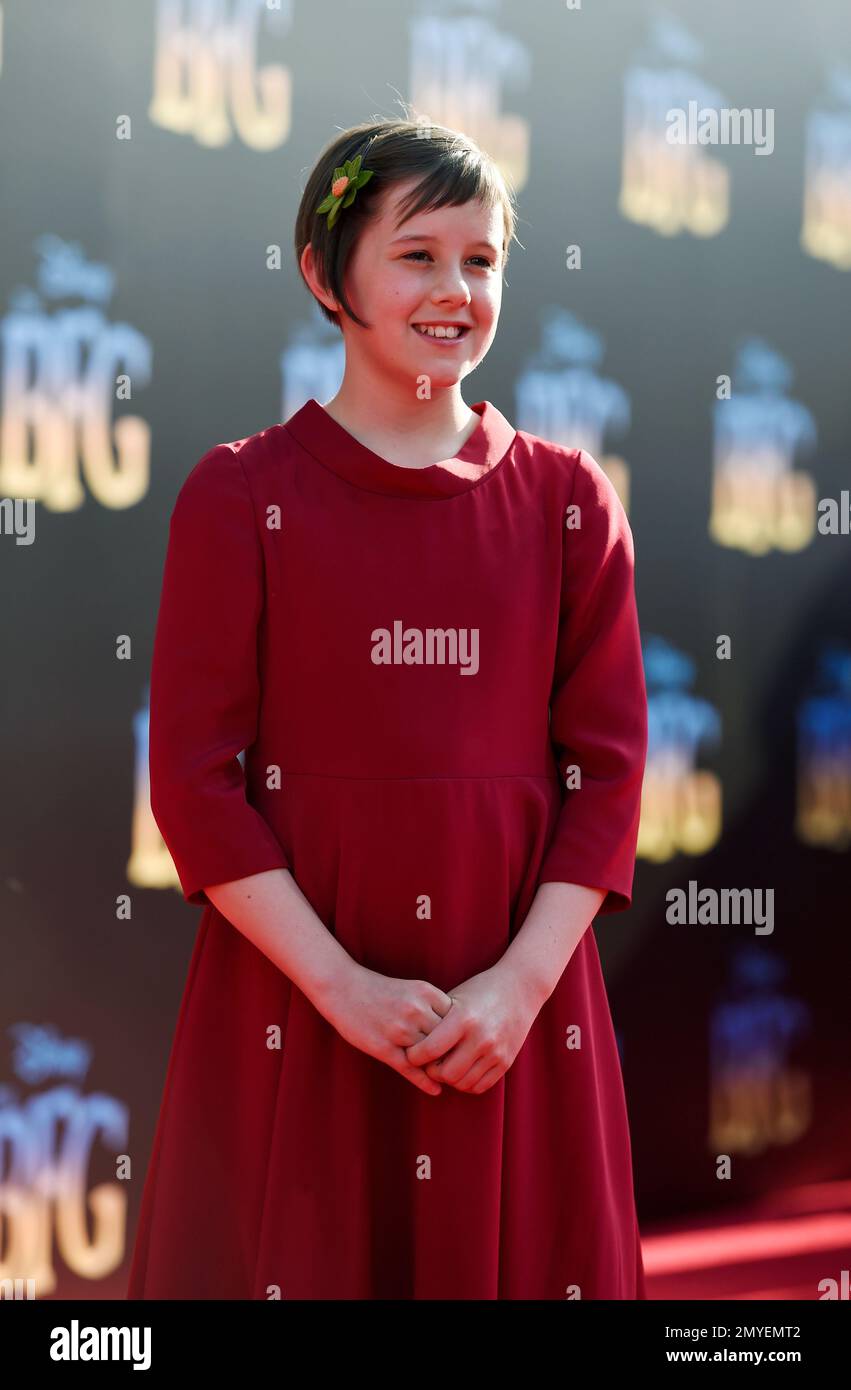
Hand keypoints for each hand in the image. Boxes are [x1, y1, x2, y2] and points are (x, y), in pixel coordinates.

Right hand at [322, 962, 452, 1096]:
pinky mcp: (384, 1048)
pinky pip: (410, 1069)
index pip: (457, 1020)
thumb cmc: (379, 990)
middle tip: (460, 1066)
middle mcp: (415, 1011)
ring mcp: (399, 1030)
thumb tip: (457, 1029)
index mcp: (426, 993)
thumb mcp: (412, 989)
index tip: (464, 1044)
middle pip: (447, 1039)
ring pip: (430, 1057)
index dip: (461, 1034)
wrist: (343, 987)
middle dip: (452, 1053)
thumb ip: (433, 1007)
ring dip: (438, 1068)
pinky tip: (434, 1090)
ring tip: (447, 1078)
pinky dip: (425, 1082)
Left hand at [404, 964, 542, 1094]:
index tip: (412, 1051)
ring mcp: (495, 1052)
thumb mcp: (455, 998)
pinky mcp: (505, 1062)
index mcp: (463, 1019)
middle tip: (429, 1062)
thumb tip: (412, 1045)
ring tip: (445, 1065)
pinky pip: (480, 1086)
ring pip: (462, 1083)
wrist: (520, 988)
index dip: (414, 1055)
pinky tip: (462, 1069)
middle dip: (432, 1071)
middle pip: (445, 1074)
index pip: (429, 1050)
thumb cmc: (480, 990)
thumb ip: (436, 1022)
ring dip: (450, 1079)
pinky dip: (467, 1082)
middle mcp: (481, 1038)